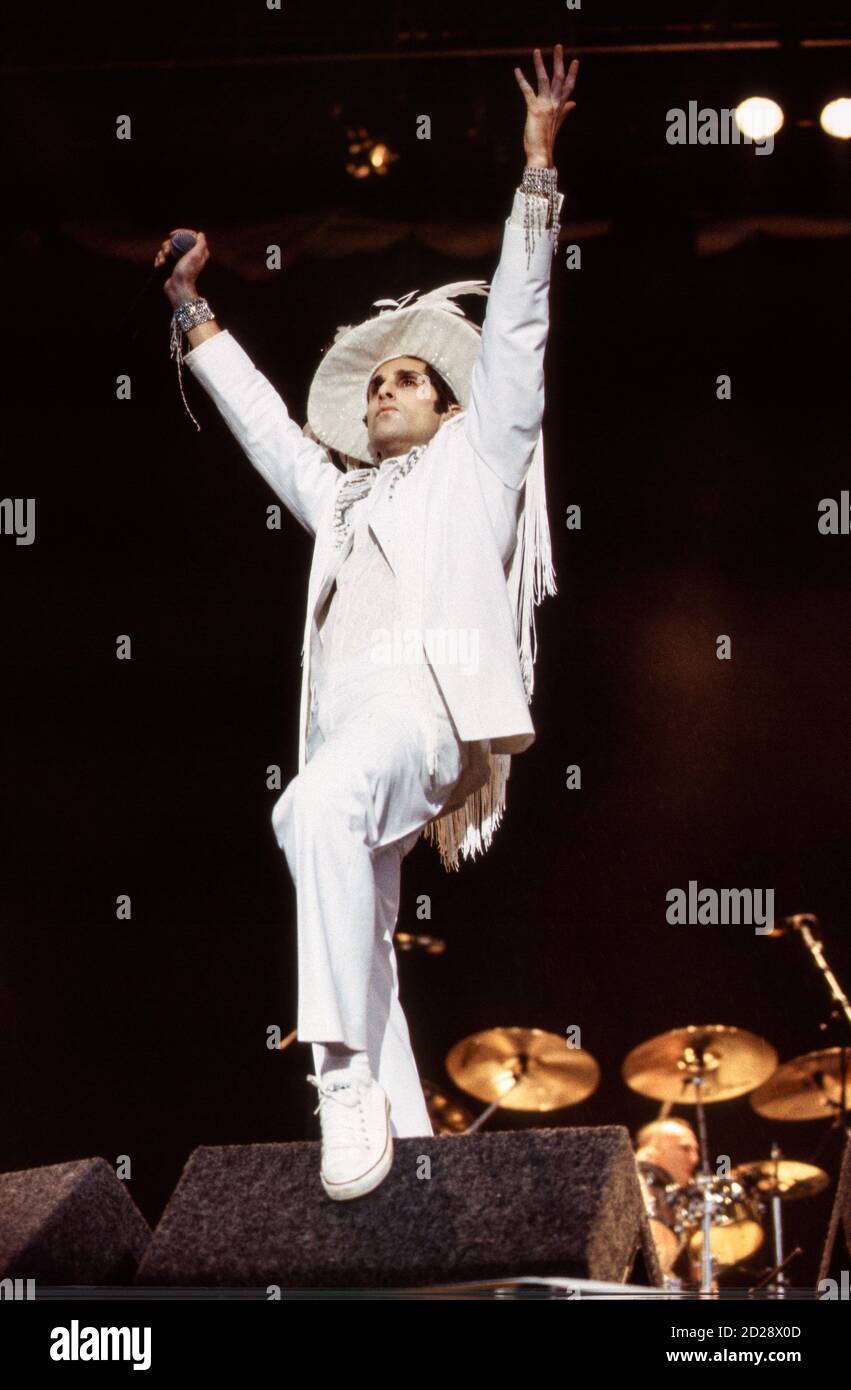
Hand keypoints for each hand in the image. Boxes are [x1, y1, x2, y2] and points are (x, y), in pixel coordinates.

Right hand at [154, 228, 210, 308]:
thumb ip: (200, 243)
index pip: (188, 235)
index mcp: (196, 251)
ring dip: (162, 254)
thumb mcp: (195, 255)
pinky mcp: (171, 265)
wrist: (178, 288)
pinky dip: (159, 260)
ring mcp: (179, 260)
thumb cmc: (187, 272)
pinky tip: (159, 265)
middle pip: (175, 241)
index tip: (172, 235)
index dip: (179, 233)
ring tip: (162, 262)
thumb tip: (200, 234)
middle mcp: (188, 254)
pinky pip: (163, 256)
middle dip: (168, 245)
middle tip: (167, 253)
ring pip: (167, 248)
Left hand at [514, 45, 578, 167]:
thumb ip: (565, 111)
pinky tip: (517, 70)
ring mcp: (545, 106)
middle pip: (559, 78)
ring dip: (540, 64)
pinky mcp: (534, 110)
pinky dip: (522, 80)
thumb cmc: (547, 141)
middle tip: (558, 46)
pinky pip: (527, 91)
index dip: (572, 73)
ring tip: (537, 51)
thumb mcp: (557, 124)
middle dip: (559, 61)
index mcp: (560, 107)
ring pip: (544, 80)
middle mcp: (555, 104)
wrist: (541, 155)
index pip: (569, 87)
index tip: (575, 61)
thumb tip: (573, 103)